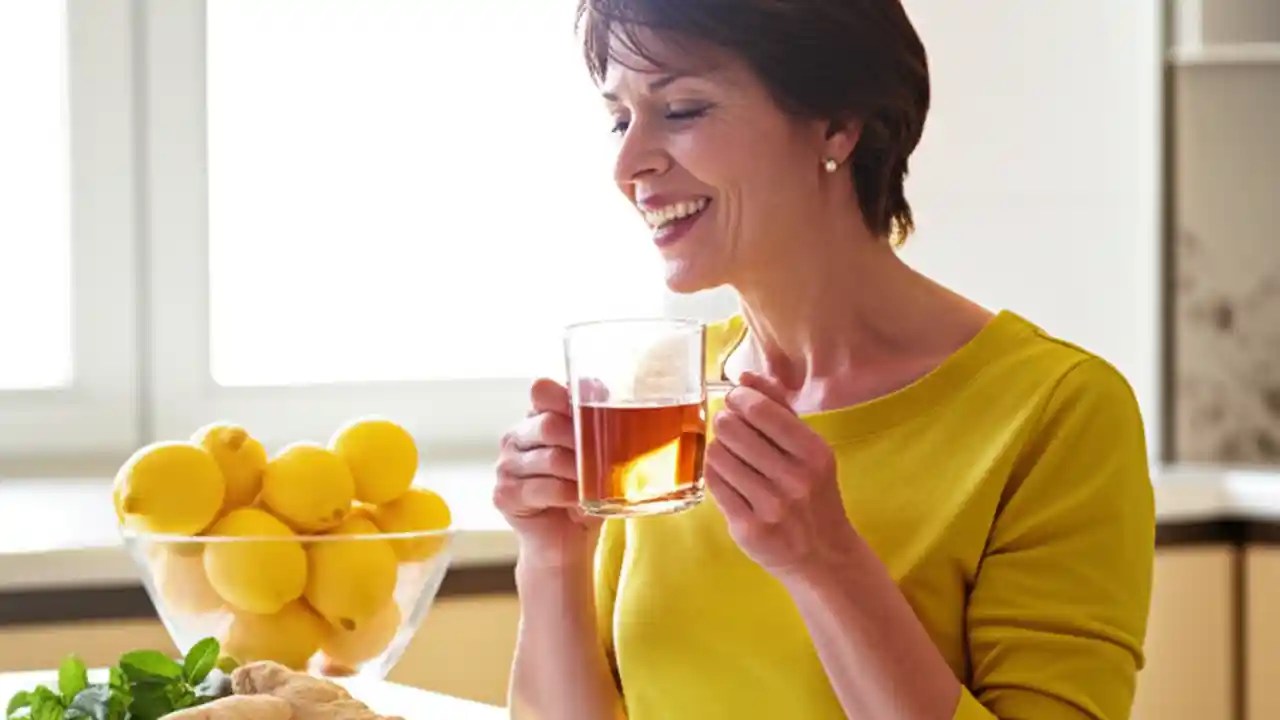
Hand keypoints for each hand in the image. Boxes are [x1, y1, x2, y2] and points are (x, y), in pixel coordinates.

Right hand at [494, 379, 600, 564]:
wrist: (565, 541)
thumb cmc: (583, 492)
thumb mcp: (596, 456)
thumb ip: (599, 425)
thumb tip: (608, 396)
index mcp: (535, 417)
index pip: (542, 391)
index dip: (568, 398)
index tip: (595, 412)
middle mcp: (515, 437)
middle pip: (549, 424)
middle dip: (583, 440)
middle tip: (606, 456)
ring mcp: (506, 466)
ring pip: (550, 458)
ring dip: (581, 472)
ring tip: (599, 482)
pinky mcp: (504, 495)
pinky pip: (544, 489)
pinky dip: (570, 495)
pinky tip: (582, 502)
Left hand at [705, 371, 859, 578]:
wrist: (823, 555)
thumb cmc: (814, 494)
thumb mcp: (810, 449)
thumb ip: (780, 408)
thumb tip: (745, 376)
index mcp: (814, 452)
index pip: (760, 409)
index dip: (738, 398)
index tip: (736, 400)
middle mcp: (794, 479)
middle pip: (732, 428)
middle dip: (725, 422)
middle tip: (730, 428)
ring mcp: (770, 506)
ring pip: (718, 454)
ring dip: (719, 449)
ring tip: (732, 455)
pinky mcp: (748, 528)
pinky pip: (714, 483)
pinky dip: (716, 474)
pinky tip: (729, 476)